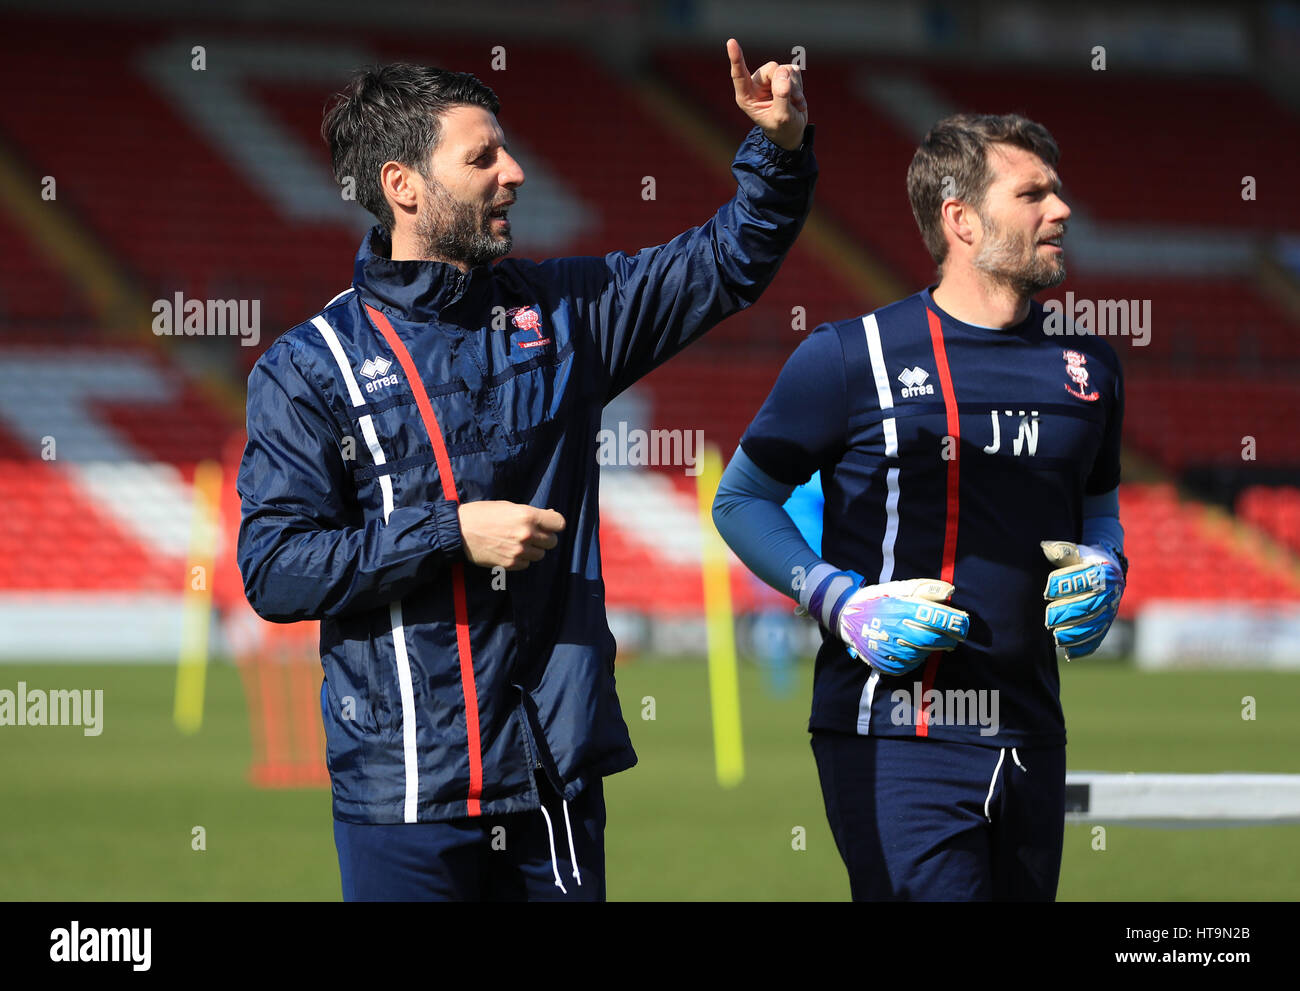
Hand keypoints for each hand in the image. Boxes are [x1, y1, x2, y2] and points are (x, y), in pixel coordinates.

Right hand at [456, 501, 564, 570]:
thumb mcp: (508, 506)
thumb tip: (550, 517)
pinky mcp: (510, 564)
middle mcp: (526, 534)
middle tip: (531, 535)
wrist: (459, 531)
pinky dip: (522, 559)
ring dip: (533, 550)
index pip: (559, 523)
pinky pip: (526, 564)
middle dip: (544, 538)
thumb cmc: (482, 514)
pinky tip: (510, 551)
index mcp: (527, 515)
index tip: (549, 524)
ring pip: (540, 555)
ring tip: (518, 543)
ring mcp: (519, 551)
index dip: (554, 524)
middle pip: (552, 542)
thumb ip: (530, 513)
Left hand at [727, 38, 807, 150]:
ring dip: (795, 88)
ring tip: (794, 104)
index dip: (736, 58)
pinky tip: (797, 99)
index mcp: (746, 96)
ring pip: (785, 69)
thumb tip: (784, 74)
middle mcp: (756, 84)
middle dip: (786, 84)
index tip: (731, 42)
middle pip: (772, 69)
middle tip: (793, 101)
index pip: (739, 74)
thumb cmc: (782, 128)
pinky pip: (794, 70)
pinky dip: (800, 86)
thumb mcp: (782, 118)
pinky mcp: (784, 75)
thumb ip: (782, 97)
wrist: (792, 131)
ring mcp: (770, 78)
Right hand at [836, 578, 969, 675]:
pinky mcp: (885, 665)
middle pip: (933, 639)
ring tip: (929, 639)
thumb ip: (924, 588)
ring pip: (923, 653)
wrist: (845, 618)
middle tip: (956, 635)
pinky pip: (911, 665)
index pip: (936, 619)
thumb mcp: (897, 588)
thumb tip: (950, 591)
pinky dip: (917, 657)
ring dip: (932, 647)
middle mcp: (895, 632)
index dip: (954, 622)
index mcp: (900, 610)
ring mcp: (889, 651)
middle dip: (949, 638)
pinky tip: (913, 648)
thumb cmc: (877, 600)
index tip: (964, 622)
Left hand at [1041, 541, 1124, 658]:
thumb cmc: (1085, 560)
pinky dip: (1084, 647)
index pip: (1083, 579)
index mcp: (1103, 571)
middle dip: (1067, 614)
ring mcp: (1110, 610)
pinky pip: (1098, 638)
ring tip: (1057, 638)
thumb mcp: (1076, 551)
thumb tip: (1046, 547)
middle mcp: (1110, 592)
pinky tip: (1069, 653)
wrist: (1109, 571)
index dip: (1064, 585)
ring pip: (1094, 626)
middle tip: (1048, 620)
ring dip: (1075, 634)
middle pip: (1088, 606)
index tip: (1047, 591)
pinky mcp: (1107, 624)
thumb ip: (1062, 551)